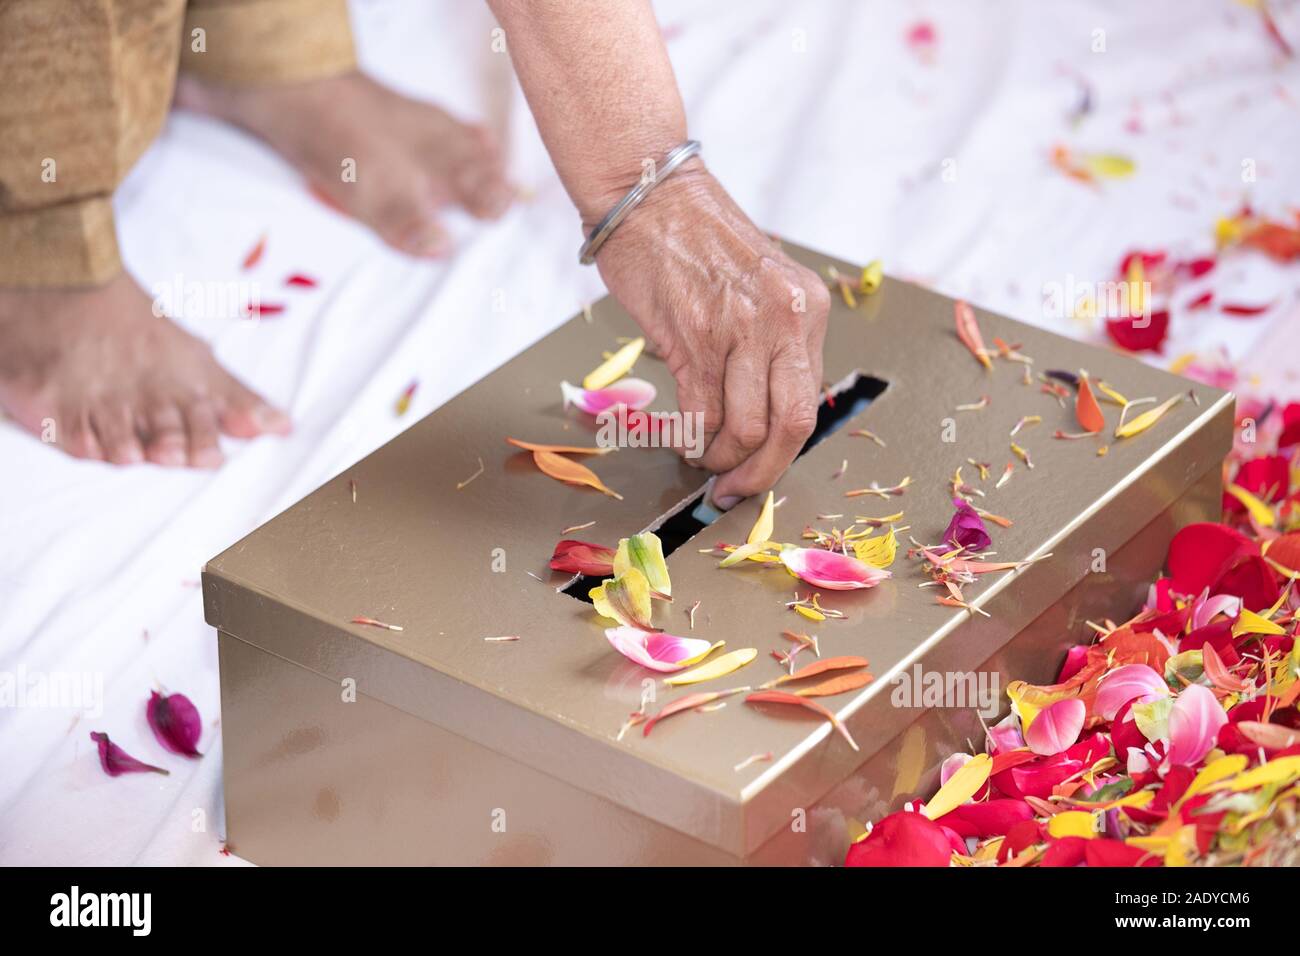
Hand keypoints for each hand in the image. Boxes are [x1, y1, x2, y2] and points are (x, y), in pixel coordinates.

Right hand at [592, 162, 829, 508]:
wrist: (648, 194)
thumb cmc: (695, 239)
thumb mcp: (759, 286)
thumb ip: (769, 342)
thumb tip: (760, 409)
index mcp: (809, 310)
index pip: (808, 401)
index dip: (781, 447)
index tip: (759, 466)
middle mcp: (786, 321)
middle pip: (789, 426)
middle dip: (761, 472)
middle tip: (735, 490)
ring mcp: (741, 330)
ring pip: (743, 429)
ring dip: (718, 458)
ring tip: (700, 458)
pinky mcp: (695, 337)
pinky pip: (700, 414)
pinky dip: (689, 438)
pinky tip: (680, 437)